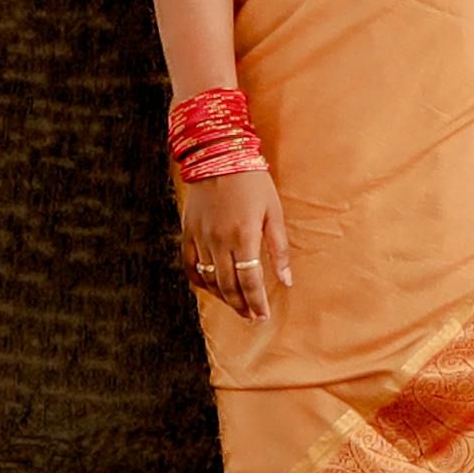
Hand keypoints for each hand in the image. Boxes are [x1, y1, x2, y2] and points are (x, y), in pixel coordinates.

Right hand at [180, 159, 290, 318]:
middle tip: (252, 318)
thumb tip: (287, 280)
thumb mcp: (274, 212)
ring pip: (208, 280)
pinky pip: (189, 265)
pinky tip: (212, 288)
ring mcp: (200, 237)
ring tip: (237, 306)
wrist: (218, 154)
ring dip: (223, 298)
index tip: (263, 316)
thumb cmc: (253, 182)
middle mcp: (219, 241)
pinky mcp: (187, 232)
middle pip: (228, 286)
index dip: (256, 303)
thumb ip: (279, 249)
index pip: (249, 281)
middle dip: (241, 306)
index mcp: (244, 236)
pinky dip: (200, 281)